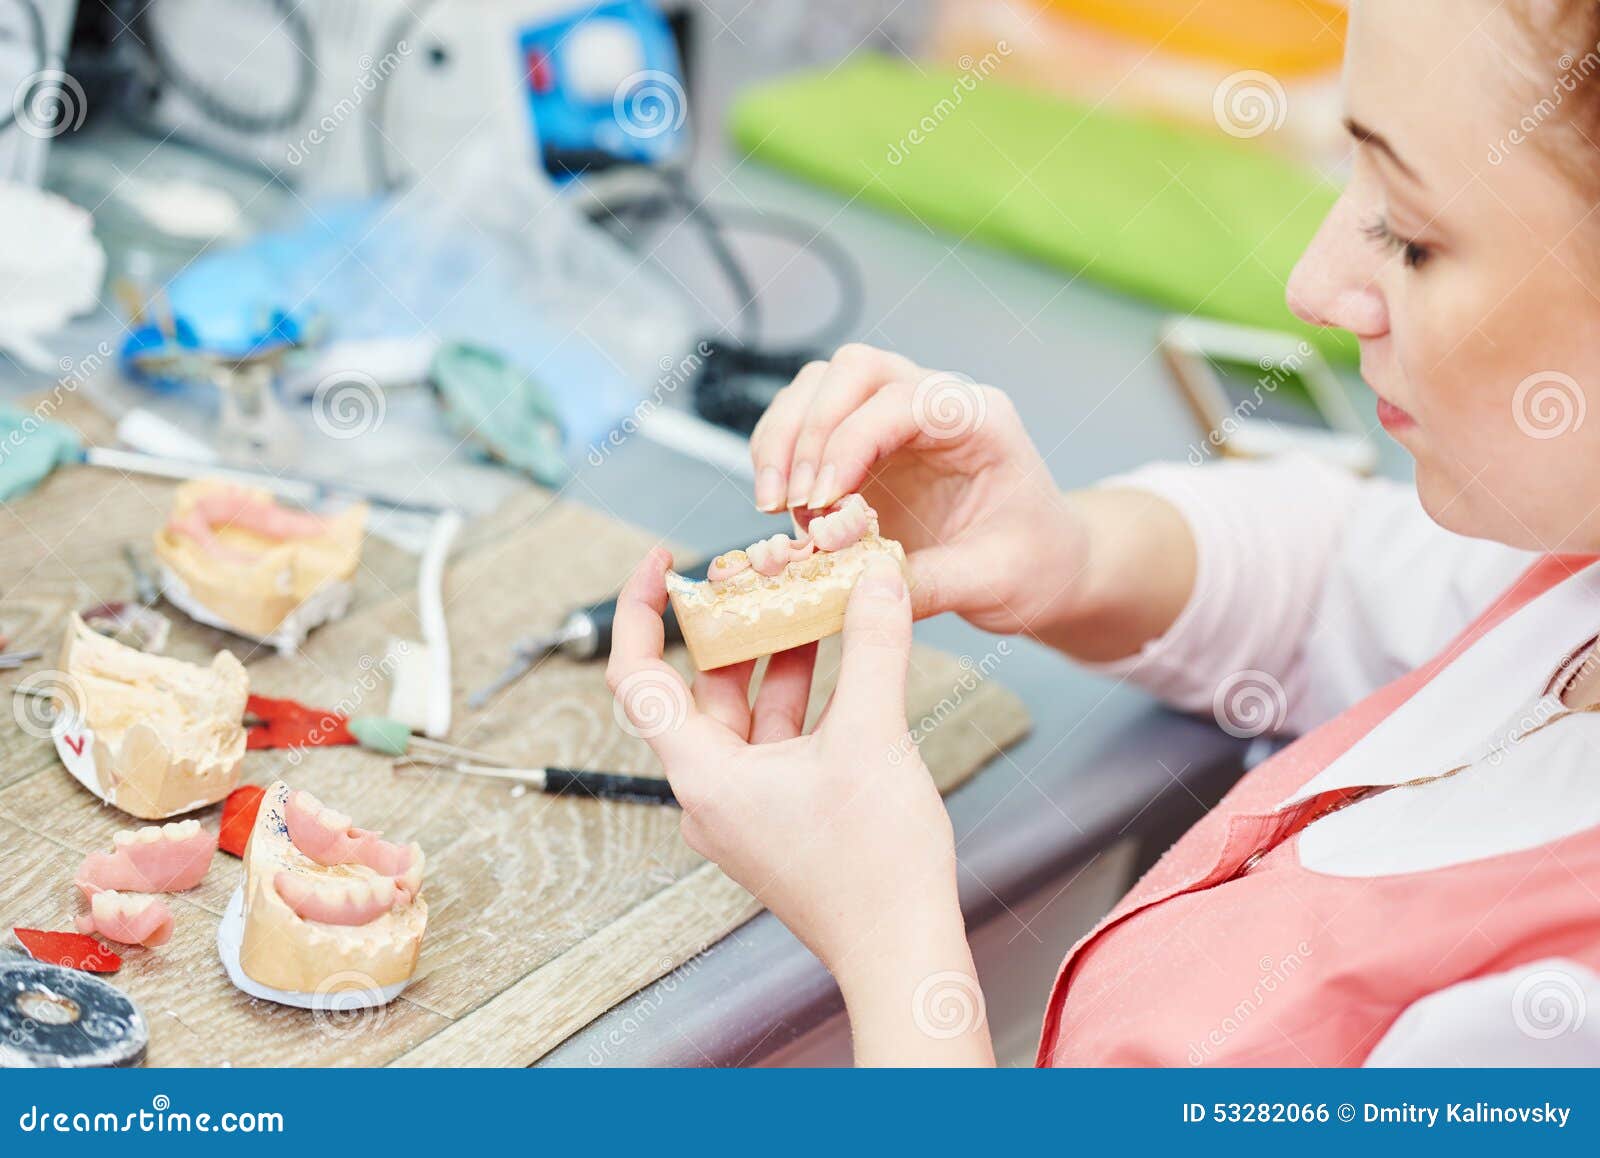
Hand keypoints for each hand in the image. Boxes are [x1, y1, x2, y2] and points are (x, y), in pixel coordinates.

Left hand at [607, 549, 992, 1063]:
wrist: (904, 951)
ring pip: (745, 713)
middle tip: (761, 575)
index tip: (659, 563)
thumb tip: (876, 582)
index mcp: (704, 775)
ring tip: (810, 605)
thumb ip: (873, 647)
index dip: (639, 611)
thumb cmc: (874, 871)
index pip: (637, 677)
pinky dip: (801, 698)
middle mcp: (711, 793)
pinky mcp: (779, 819)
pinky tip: (840, 663)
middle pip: (699, 689)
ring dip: (774, 658)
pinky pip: (776, 741)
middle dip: (732, 626)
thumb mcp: (873, 735)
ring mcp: (745, 809)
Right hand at [749, 343, 1081, 636]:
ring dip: (783, 439)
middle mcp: (934, 403)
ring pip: (819, 386)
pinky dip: (781, 457)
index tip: (822, 501)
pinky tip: (784, 509)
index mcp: (979, 419)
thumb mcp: (994, 582)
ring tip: (777, 507)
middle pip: (853, 370)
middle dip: (808, 430)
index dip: (850, 441)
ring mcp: (894, 418)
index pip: (901, 398)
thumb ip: (929, 584)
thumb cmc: (1034, 562)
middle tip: (792, 503)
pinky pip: (806, 424)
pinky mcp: (862, 445)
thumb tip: (857, 588)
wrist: (1042, 564)